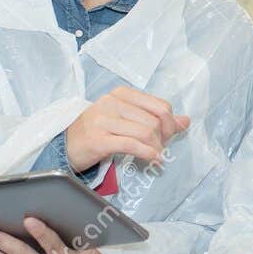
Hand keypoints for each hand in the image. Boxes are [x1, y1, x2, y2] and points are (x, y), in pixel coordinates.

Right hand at [65, 86, 189, 172]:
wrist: (66, 144)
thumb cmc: (100, 130)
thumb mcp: (128, 119)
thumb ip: (157, 118)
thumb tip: (186, 121)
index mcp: (122, 94)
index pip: (160, 106)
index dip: (169, 123)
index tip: (166, 136)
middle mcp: (112, 103)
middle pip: (154, 121)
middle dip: (163, 138)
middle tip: (159, 148)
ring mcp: (103, 120)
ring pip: (145, 132)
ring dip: (156, 148)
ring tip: (155, 154)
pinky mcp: (98, 140)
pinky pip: (131, 145)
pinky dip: (147, 153)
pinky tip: (152, 159)